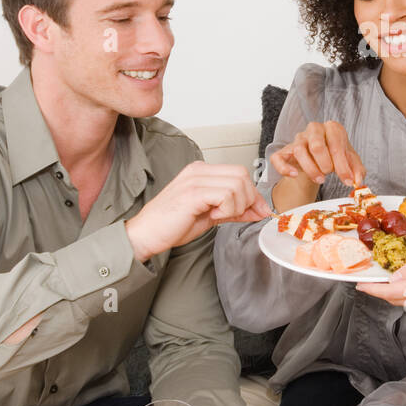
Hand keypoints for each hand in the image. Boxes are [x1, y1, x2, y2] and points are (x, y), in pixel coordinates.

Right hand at [125, 162, 270, 262]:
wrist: (146, 235)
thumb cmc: (172, 225)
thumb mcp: (211, 215)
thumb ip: (234, 209)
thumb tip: (259, 210)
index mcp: (201, 171)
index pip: (239, 173)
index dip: (254, 193)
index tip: (259, 211)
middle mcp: (198, 170)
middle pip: (242, 174)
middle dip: (249, 199)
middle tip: (238, 215)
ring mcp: (195, 179)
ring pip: (237, 184)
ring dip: (236, 206)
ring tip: (218, 216)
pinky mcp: (193, 192)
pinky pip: (226, 195)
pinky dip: (227, 209)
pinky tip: (213, 216)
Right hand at [271, 120, 365, 187]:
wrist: (318, 159)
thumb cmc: (334, 156)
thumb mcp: (350, 160)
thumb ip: (357, 170)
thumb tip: (357, 182)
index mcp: (332, 128)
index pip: (336, 144)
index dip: (343, 166)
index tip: (348, 181)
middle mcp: (314, 130)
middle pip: (316, 145)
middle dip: (325, 165)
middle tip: (329, 174)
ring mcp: (298, 139)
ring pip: (299, 151)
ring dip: (310, 169)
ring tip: (320, 179)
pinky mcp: (284, 151)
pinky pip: (278, 158)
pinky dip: (285, 168)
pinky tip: (295, 175)